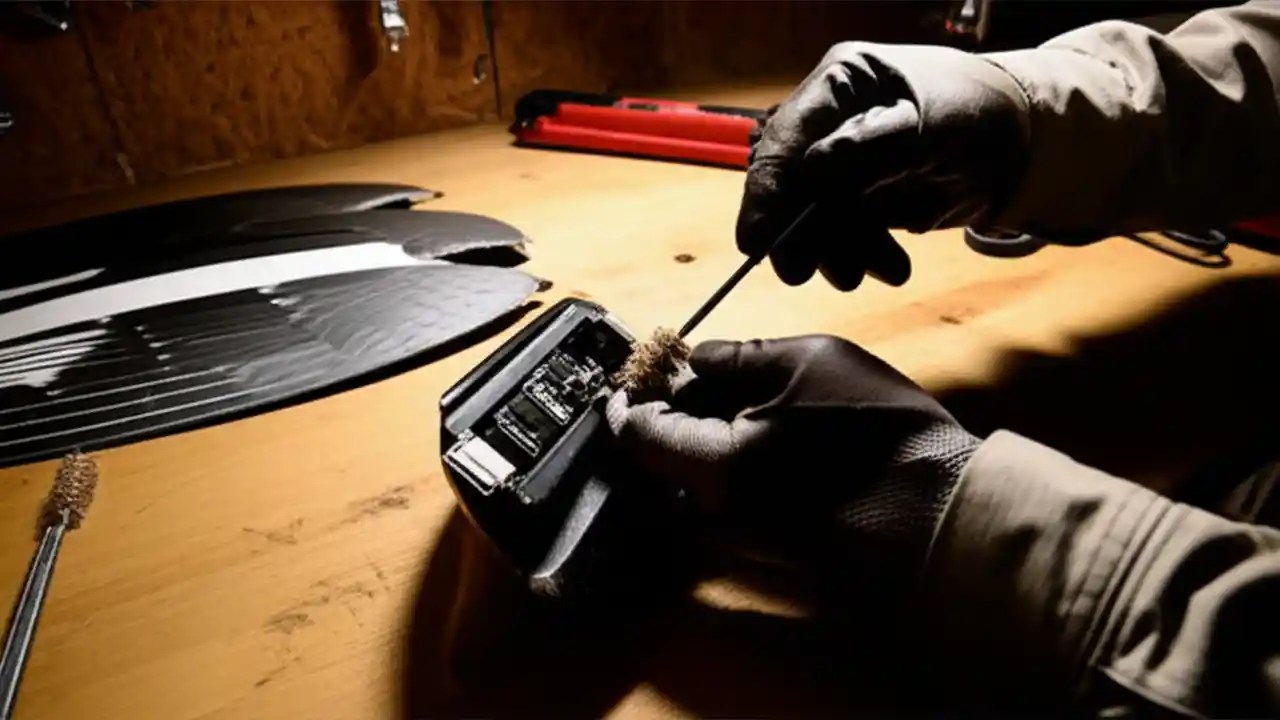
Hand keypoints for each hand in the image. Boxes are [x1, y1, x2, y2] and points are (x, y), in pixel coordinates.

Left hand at [606, 335, 979, 576]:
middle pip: (670, 451)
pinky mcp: (778, 543)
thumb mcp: (810, 363)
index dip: (632, 392)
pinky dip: (744, 454)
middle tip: (712, 366)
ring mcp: (747, 534)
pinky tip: (785, 428)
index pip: (637, 432)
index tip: (644, 366)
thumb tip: (698, 358)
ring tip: (760, 391)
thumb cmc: (879, 434)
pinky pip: (737, 490)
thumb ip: (741, 356)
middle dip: (682, 404)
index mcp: (713, 465)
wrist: (945, 514)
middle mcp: (717, 510)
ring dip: (716, 428)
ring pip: (704, 470)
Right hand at [741, 41, 1029, 288]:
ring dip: (841, 250)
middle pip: (795, 183)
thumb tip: (814, 169)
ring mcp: (846, 160)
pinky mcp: (863, 194)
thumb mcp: (930, 124)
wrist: (1029, 143)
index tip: (756, 243)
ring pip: (820, 215)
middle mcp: (833, 121)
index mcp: (840, 83)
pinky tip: (893, 269)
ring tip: (881, 272)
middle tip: (805, 273)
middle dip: (805, 231)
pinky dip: (866, 255)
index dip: (767, 192)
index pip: (787, 138)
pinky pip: (849, 231)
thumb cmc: (981, 112)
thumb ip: (870, 144)